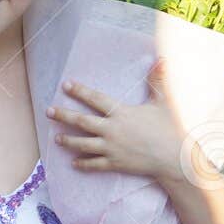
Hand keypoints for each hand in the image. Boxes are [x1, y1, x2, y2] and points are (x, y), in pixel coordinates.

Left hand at [45, 61, 183, 181]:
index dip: (80, 91)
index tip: (66, 85)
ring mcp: (112, 148)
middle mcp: (112, 130)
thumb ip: (158, 80)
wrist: (174, 157)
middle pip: (81, 122)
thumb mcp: (164, 101)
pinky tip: (74, 163)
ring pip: (83, 144)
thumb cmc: (170, 127)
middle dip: (63, 116)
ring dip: (68, 141)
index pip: (95, 99)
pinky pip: (94, 164)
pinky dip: (83, 164)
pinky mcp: (115, 163)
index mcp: (121, 113)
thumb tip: (161, 59)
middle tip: (48, 111)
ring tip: (56, 139)